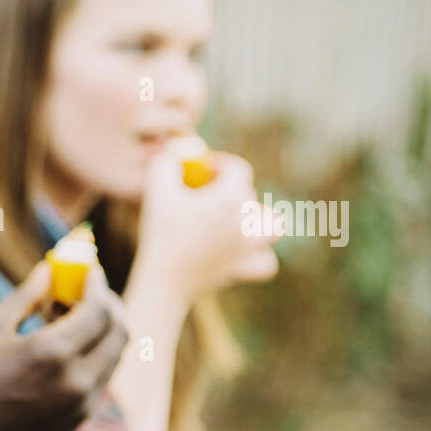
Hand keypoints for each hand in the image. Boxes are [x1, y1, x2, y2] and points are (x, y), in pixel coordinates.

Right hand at [0, 263, 127, 430]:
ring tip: (68, 319)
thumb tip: (49, 271)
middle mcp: (77, 381)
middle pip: (119, 333)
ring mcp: (82, 407)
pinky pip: (100, 380)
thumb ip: (23, 297)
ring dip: (103, 332)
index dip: (96, 285)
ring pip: (114, 358)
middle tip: (87, 292)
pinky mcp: (77, 423)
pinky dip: (94, 356)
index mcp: (52, 354)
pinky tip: (63, 350)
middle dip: (109, 305)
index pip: (99, 309)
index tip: (89, 272)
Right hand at [134, 148, 279, 307]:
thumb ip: (167, 161)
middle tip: (202, 198)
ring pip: (273, 227)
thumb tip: (177, 150)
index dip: (221, 165)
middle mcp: (246, 220)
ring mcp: (248, 247)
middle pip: (249, 196)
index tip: (203, 170)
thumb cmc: (159, 232)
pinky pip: (266, 263)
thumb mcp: (156, 186)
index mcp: (230, 196)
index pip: (238, 170)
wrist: (162, 280)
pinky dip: (259, 257)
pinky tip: (241, 254)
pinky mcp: (243, 271)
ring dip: (260, 221)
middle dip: (228, 191)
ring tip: (236, 223)